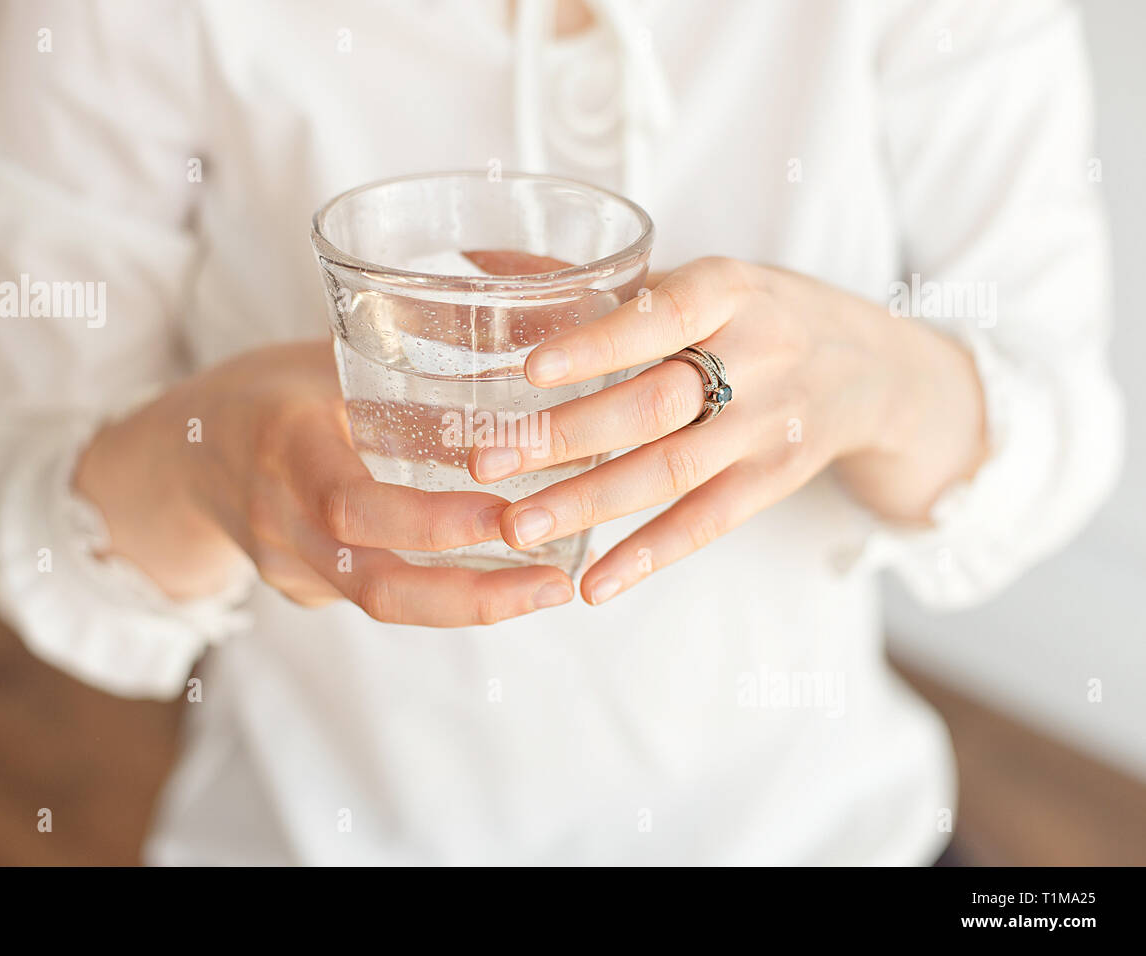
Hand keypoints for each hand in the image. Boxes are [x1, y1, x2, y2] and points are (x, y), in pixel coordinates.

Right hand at [74, 341, 573, 624]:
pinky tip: (507, 582)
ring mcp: (289, 566)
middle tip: (554, 584)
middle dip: (472, 594)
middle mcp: (280, 520)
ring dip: (472, 606)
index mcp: (283, 447)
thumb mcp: (326, 362)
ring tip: (550, 590)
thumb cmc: (273, 390)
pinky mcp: (306, 589)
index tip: (510, 516)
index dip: (433, 521)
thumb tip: (525, 362)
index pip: (352, 504)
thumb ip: (406, 375)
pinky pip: (380, 598)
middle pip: (377, 584)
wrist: (181, 455)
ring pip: (385, 604)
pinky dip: (445, 596)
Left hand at [467, 258, 987, 604]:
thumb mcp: (700, 281)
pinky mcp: (776, 480)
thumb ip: (600, 283)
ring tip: (517, 528)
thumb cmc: (759, 313)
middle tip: (487, 463)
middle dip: (566, 436)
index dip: (599, 345)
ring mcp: (771, 425)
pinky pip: (708, 523)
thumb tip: (479, 263)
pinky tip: (593, 584)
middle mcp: (758, 355)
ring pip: (673, 471)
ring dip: (590, 504)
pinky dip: (649, 556)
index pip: (662, 315)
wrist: (878, 366)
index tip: (529, 371)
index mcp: (731, 289)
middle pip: (655, 403)